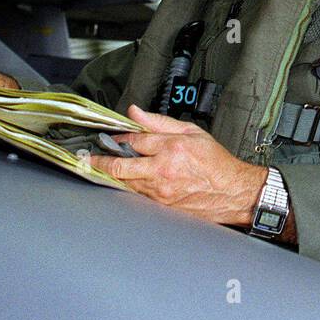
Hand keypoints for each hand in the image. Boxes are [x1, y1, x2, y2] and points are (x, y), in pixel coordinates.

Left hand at [86, 105, 267, 226]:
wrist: (232, 192)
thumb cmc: (216, 163)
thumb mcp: (192, 132)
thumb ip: (160, 122)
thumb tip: (135, 112)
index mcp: (171, 148)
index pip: (134, 139)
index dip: (119, 137)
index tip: (111, 137)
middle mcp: (163, 171)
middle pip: (119, 166)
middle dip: (98, 161)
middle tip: (86, 157)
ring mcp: (160, 192)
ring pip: (124, 183)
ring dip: (110, 175)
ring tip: (99, 168)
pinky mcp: (161, 206)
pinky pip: (136, 196)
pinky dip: (126, 187)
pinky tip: (121, 181)